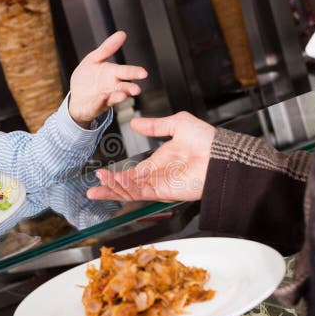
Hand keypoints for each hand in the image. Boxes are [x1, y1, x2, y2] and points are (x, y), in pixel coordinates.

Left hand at [68, 31, 146, 126]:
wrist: (76, 96)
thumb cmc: (88, 78)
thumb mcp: (94, 59)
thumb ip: (107, 48)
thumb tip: (122, 34)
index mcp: (113, 75)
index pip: (126, 72)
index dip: (135, 72)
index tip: (144, 73)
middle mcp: (112, 88)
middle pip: (123, 88)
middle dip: (130, 89)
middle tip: (137, 89)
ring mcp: (104, 99)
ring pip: (113, 98)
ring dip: (118, 97)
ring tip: (122, 95)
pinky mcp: (93, 108)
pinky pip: (97, 105)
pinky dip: (99, 102)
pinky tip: (102, 97)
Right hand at [87, 112, 215, 201]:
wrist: (220, 154)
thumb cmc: (207, 140)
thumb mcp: (177, 124)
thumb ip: (154, 126)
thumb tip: (136, 123)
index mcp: (159, 162)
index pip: (133, 171)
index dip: (118, 174)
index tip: (103, 173)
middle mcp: (158, 175)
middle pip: (128, 184)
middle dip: (110, 186)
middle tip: (94, 187)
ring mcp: (160, 185)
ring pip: (131, 191)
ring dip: (113, 189)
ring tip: (97, 188)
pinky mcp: (164, 191)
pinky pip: (140, 192)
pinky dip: (125, 190)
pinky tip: (113, 185)